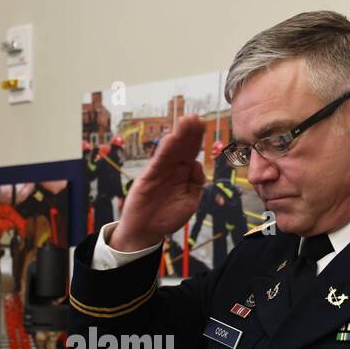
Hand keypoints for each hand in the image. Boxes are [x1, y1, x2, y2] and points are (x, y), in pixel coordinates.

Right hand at [110, 115, 206, 251]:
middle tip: (195, 117)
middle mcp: (172, 169)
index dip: (197, 139)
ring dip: (178, 135)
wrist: (147, 231)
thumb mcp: (190, 202)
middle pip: (183, 147)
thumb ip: (196, 184)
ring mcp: (160, 172)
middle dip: (189, 133)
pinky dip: (165, 150)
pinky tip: (171, 138)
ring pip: (171, 150)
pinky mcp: (148, 176)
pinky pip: (158, 161)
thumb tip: (197, 164)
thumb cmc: (168, 217)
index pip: (192, 153)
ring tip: (185, 121)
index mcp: (184, 174)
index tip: (202, 124)